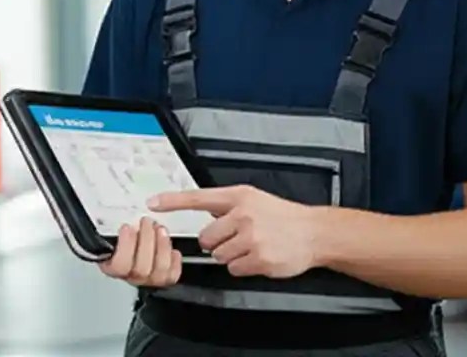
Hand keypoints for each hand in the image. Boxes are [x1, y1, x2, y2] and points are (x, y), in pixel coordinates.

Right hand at [97, 216, 182, 286]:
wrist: (136, 250)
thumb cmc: (125, 239)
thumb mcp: (115, 231)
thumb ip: (112, 226)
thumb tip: (105, 211)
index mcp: (114, 267)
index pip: (119, 265)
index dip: (125, 246)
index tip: (127, 227)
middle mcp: (132, 276)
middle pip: (141, 268)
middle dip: (146, 240)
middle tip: (146, 221)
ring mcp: (149, 279)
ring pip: (159, 270)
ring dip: (162, 246)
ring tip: (160, 229)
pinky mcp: (165, 278)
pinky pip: (173, 274)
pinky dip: (174, 259)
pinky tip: (171, 247)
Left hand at [150, 185, 319, 278]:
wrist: (314, 233)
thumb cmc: (283, 216)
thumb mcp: (254, 199)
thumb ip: (229, 205)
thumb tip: (206, 210)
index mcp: (239, 197)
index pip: (198, 197)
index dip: (172, 201)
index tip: (153, 202)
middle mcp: (243, 215)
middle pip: (206, 237)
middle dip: (217, 242)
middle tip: (238, 238)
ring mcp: (251, 238)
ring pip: (219, 256)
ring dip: (231, 255)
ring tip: (252, 246)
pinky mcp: (259, 259)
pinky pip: (234, 269)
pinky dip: (243, 267)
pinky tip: (259, 257)